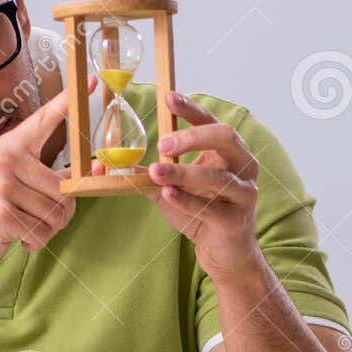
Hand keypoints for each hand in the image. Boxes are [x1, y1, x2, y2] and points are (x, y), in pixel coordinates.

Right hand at [0, 84, 78, 282]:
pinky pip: (42, 233)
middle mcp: (5, 160)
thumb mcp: (13, 186)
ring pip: (57, 214)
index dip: (68, 103)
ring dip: (46, 231)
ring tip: (22, 228)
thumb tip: (96, 168)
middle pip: (65, 190)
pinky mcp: (2, 214)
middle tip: (34, 220)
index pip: (44, 121)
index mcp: (10, 148)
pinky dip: (35, 243)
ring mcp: (2, 185)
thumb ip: (53, 176)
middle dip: (59, 215)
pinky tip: (15, 239)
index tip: (89, 80)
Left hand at [142, 92, 261, 279]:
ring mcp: (243, 194)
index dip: (191, 109)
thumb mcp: (171, 188)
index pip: (211, 122)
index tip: (168, 98)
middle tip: (164, 143)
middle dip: (193, 137)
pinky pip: (212, 208)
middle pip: (225, 138)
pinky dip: (188, 201)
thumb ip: (148, 173)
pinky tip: (169, 194)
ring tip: (157, 171)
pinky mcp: (236, 221)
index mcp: (227, 152)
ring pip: (218, 177)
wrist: (223, 253)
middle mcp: (242, 167)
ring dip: (184, 173)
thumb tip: (109, 164)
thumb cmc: (201, 214)